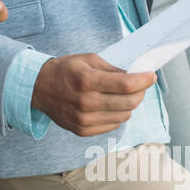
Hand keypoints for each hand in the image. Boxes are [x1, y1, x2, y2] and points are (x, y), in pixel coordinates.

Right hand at [30, 53, 155, 135]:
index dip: (144, 80)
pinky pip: (113, 125)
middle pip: (129, 102)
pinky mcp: (83, 130)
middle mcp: (86, 103)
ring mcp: (84, 120)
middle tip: (141, 85)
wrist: (39, 88)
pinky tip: (111, 105)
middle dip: (141, 92)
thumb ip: (112, 68)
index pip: (126, 84)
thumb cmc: (64, 70)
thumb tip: (135, 76)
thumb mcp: (88, 59)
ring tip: (124, 95)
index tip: (151, 76)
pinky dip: (118, 114)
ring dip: (130, 104)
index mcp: (87, 81)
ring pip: (124, 115)